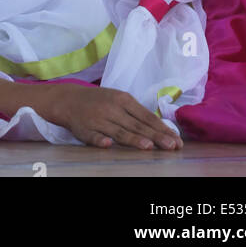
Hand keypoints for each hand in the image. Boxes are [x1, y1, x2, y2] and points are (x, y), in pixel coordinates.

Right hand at [32, 82, 181, 150]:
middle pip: (136, 125)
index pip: (146, 116)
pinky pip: (93, 136)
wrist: (68, 98)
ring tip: (148, 147)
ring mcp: (98, 119)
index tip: (177, 141)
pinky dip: (100, 140)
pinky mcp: (84, 129)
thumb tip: (161, 128)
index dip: (162, 129)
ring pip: (118, 131)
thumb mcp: (119, 100)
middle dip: (155, 137)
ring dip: (133, 139)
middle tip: (172, 147)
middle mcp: (112, 108)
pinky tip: (108, 144)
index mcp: (123, 99)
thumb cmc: (100, 101)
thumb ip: (137, 114)